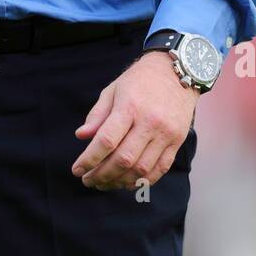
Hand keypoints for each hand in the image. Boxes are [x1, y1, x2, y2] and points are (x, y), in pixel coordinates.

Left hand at [71, 50, 196, 189]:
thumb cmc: (140, 80)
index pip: (106, 140)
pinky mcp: (178, 141)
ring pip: (141, 168)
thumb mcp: (113, 90)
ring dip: (120, 181)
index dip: (89, 159)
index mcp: (130, 106)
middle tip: (88, 180)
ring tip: (105, 183)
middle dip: (102, 175)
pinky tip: (127, 182)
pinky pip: (160, 169)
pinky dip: (142, 181)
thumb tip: (81, 137)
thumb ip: (97, 115)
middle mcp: (150, 122)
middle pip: (123, 159)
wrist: (178, 72)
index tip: (77, 170)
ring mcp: (166, 133)